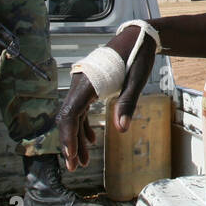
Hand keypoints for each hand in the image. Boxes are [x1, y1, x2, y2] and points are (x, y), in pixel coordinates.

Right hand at [55, 26, 158, 170]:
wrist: (138, 38)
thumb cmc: (137, 56)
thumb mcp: (136, 81)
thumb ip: (127, 104)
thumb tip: (122, 129)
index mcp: (88, 83)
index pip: (70, 114)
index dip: (68, 137)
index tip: (71, 156)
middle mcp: (80, 84)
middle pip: (68, 119)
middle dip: (70, 144)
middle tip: (75, 167)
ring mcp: (83, 86)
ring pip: (73, 117)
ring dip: (77, 138)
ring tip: (83, 161)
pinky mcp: (89, 87)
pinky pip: (80, 111)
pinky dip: (83, 127)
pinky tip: (91, 142)